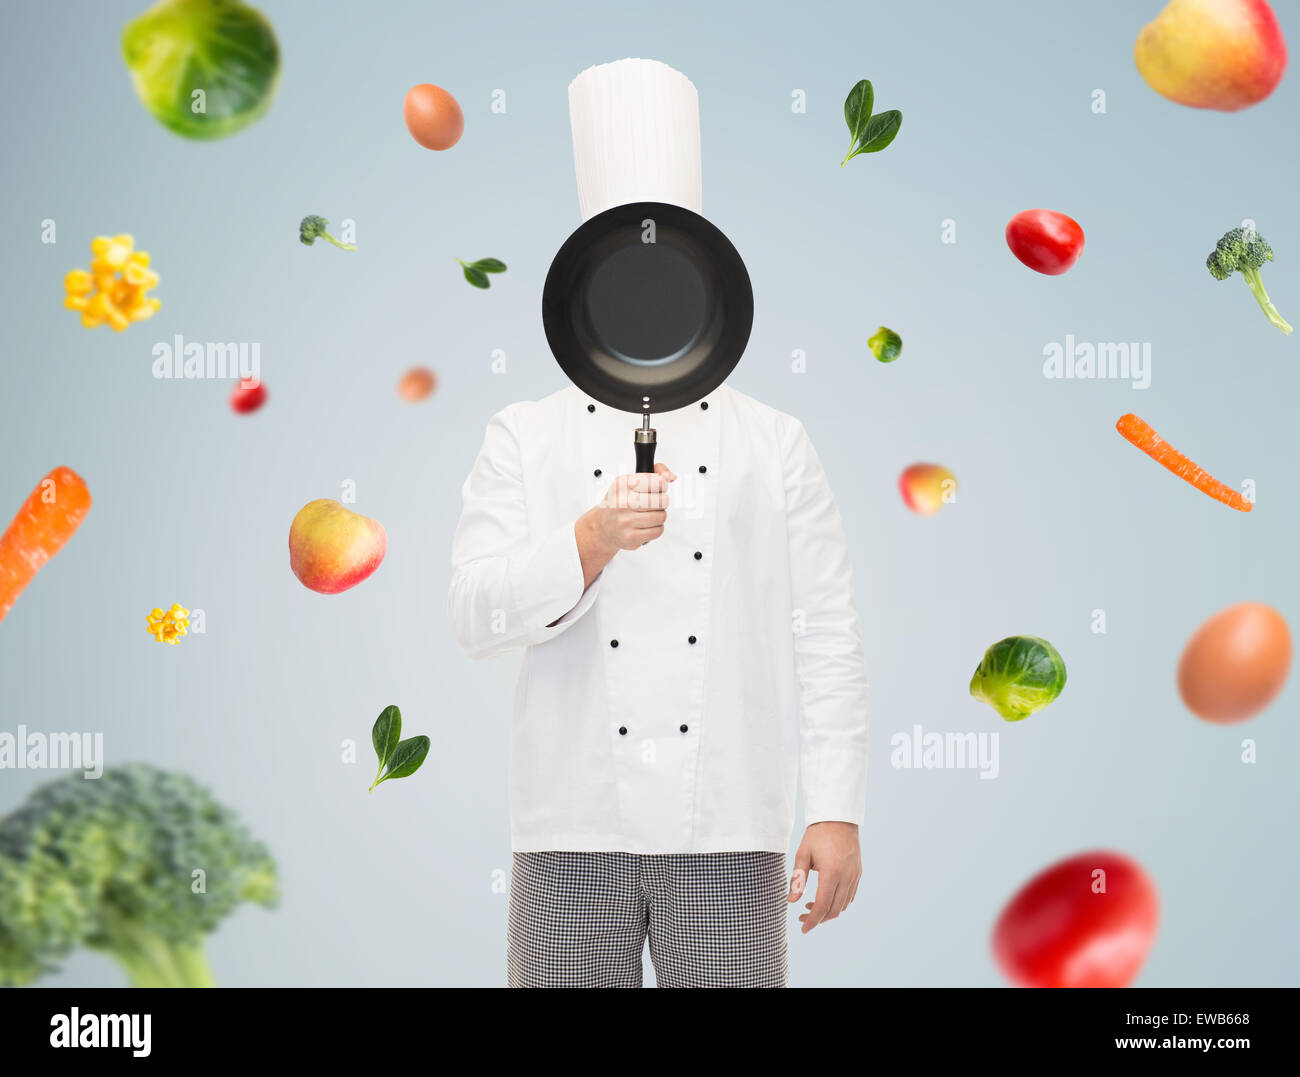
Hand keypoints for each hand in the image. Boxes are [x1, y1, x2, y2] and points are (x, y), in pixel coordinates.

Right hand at [575, 464, 675, 587]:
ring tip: (648, 514)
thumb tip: (671, 477)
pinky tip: (646, 525)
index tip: (658, 488)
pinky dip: (656, 528)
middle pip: (662, 500)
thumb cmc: (618, 503)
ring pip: (662, 516)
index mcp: (623, 485)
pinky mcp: (631, 537)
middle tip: (653, 503)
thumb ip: (654, 474)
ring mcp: (627, 521)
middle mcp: (623, 502)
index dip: (662, 485)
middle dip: (662, 501)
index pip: (657, 482)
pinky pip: (658, 531)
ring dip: (659, 516)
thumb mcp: (629, 482)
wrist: (602, 526)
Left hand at [789, 821, 860, 933]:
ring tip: (811, 907)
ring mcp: (855, 875)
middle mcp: (846, 876)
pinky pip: (850, 896)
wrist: (839, 817)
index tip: (803, 928)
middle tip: (802, 919)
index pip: (822, 905)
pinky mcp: (858, 873)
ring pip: (843, 905)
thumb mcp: (803, 853)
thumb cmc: (818, 834)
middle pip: (834, 910)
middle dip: (818, 919)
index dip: (812, 920)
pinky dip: (839, 903)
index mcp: (832, 872)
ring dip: (828, 912)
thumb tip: (791, 901)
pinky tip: (826, 898)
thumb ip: (797, 878)